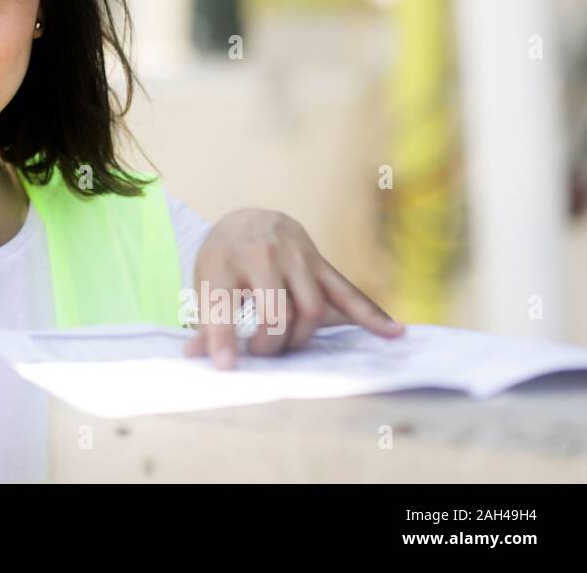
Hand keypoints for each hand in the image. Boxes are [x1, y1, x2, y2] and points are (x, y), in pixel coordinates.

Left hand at [183, 208, 402, 368]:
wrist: (251, 220)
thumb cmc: (224, 260)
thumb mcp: (205, 284)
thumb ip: (206, 324)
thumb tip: (194, 358)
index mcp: (224, 262)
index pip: (224, 305)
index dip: (224, 338)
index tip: (226, 366)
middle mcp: (261, 256)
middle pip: (276, 313)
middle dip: (270, 344)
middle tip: (261, 352)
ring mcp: (296, 258)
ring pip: (311, 310)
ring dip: (301, 338)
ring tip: (287, 343)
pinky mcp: (320, 264)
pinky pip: (347, 292)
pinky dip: (370, 314)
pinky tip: (393, 333)